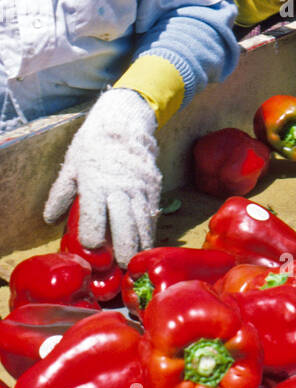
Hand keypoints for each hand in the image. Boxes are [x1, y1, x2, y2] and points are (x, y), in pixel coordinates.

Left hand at [44, 89, 160, 266]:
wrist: (125, 121)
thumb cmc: (94, 143)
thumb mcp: (71, 165)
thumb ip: (61, 193)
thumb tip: (50, 219)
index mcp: (95, 184)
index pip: (96, 219)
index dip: (94, 238)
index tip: (92, 248)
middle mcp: (120, 188)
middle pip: (125, 226)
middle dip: (124, 250)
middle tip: (120, 267)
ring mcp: (139, 188)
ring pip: (142, 223)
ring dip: (140, 244)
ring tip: (135, 261)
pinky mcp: (153, 187)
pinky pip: (152, 213)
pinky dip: (150, 230)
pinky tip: (146, 242)